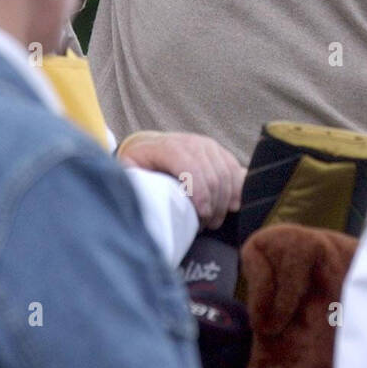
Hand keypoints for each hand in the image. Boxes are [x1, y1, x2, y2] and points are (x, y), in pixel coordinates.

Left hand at [118, 131, 244, 229]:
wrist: (151, 146)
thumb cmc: (140, 165)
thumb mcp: (129, 170)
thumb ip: (132, 182)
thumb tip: (132, 202)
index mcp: (168, 147)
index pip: (191, 167)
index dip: (200, 193)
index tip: (201, 216)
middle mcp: (191, 142)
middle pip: (212, 174)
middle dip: (214, 204)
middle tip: (206, 225)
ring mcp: (207, 145)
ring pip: (227, 173)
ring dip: (225, 200)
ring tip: (214, 220)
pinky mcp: (219, 151)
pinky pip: (235, 169)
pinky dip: (237, 189)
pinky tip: (232, 206)